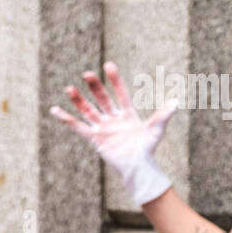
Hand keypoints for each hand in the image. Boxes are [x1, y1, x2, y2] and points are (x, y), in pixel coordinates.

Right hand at [50, 62, 178, 205]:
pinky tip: (55, 110)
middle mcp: (114, 118)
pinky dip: (67, 119)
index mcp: (128, 114)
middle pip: (102, 99)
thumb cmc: (148, 148)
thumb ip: (163, 115)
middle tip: (87, 74)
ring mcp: (103, 128)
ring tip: (69, 88)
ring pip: (89, 110)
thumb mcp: (156, 129)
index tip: (108, 66)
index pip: (120, 93)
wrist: (138, 167)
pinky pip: (78, 127)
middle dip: (95, 87)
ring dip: (79, 100)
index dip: (115, 80)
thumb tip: (176, 101)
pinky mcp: (95, 138)